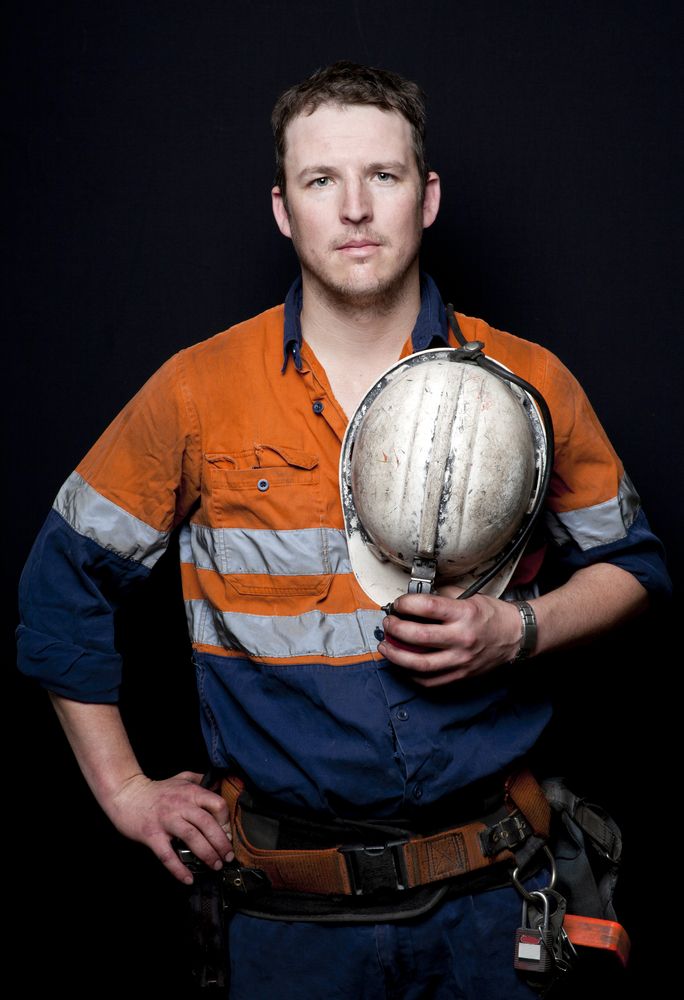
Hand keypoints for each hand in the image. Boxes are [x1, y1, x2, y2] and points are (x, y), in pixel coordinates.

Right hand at [107, 770, 233, 883]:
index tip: (228, 834)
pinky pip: (168, 855)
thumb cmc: (157, 790)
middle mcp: (180, 805)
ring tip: (215, 865)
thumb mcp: (181, 778)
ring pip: (192, 838)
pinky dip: (179, 869)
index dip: (226, 821)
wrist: (126, 795)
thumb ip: (200, 780)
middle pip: (208, 824)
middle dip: (221, 843)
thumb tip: (221, 783)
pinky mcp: (152, 835)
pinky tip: (188, 879)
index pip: (217, 804)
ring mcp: (166, 820)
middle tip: (228, 856)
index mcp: (190, 792)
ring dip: (207, 854)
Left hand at [378, 589, 521, 686]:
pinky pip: (430, 681)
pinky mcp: (460, 675)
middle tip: (388, 624)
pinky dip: (411, 674)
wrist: (517, 637)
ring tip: (386, 646)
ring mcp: (461, 660)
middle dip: (395, 629)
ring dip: (396, 656)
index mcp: (464, 614)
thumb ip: (442, 597)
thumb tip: (415, 598)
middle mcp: (462, 638)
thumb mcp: (470, 597)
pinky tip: (403, 664)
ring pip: (420, 664)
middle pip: (418, 636)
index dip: (406, 604)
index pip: (427, 607)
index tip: (398, 604)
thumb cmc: (493, 616)